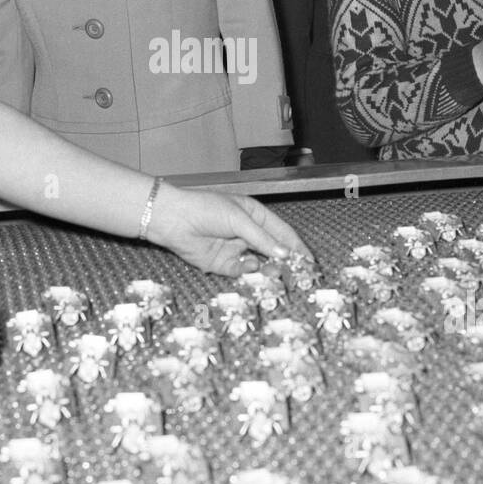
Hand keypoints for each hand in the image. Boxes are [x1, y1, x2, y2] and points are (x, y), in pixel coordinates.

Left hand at [149, 186, 311, 276]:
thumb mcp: (239, 219)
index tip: (309, 261)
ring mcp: (236, 249)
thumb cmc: (205, 208)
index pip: (283, 233)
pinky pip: (241, 271)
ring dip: (268, 269)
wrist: (173, 219)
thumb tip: (285, 254)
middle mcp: (248, 233)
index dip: (297, 246)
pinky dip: (247, 272)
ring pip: (259, 264)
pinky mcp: (223, 264)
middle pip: (273, 251)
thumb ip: (262, 238)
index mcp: (255, 216)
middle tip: (298, 275)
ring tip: (276, 274)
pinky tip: (250, 268)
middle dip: (285, 262)